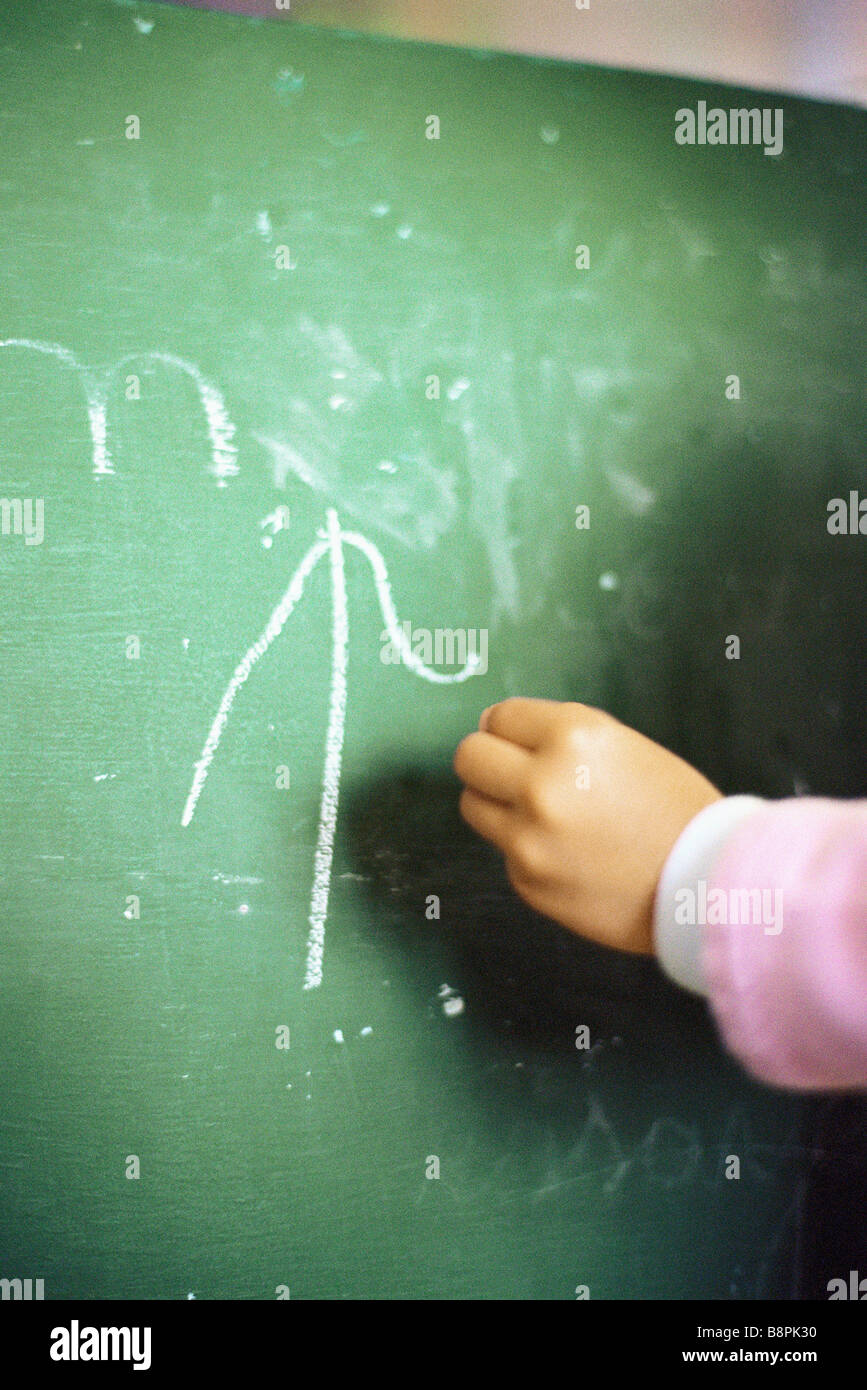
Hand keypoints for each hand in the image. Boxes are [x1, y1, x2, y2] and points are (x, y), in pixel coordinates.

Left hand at [454, 698, 721, 953]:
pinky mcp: (527, 880)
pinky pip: (506, 852)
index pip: (499, 717)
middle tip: (511, 774)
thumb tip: (496, 731)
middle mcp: (542, 782)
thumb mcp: (624, 747)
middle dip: (487, 761)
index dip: (509, 730)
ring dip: (498, 805)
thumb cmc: (676, 810)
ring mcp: (529, 837)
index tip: (519, 742)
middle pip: (469, 757)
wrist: (708, 885)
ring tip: (543, 816)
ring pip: (473, 805)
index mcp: (573, 737)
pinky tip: (571, 856)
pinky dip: (529, 851)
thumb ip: (562, 738)